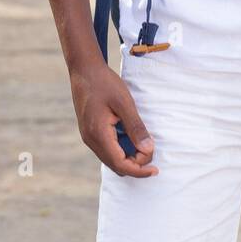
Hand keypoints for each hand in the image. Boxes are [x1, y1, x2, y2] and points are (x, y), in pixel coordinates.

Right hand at [69, 57, 156, 177]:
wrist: (84, 70)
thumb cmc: (104, 83)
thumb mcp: (124, 103)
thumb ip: (136, 127)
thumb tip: (148, 149)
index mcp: (99, 134)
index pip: (121, 164)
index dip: (139, 170)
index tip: (155, 169)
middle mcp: (91, 140)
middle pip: (116, 166)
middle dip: (135, 164)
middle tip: (151, 150)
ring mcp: (89, 137)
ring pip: (111, 159)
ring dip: (129, 157)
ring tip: (144, 144)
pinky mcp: (90, 132)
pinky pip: (107, 150)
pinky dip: (121, 150)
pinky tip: (131, 138)